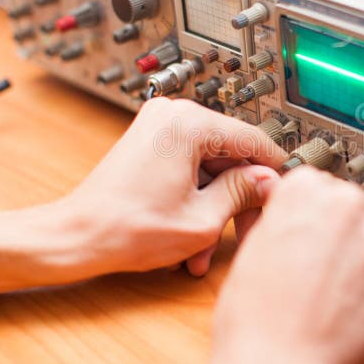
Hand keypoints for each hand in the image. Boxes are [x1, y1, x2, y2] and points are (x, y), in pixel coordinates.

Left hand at [0, 98, 287, 293]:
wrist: (76, 236)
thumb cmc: (125, 228)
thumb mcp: (202, 219)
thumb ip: (244, 193)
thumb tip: (271, 181)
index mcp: (189, 124)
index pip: (253, 140)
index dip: (275, 170)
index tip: (286, 189)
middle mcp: (174, 115)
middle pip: (231, 155)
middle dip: (239, 198)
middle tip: (247, 229)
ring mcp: (160, 126)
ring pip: (211, 166)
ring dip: (216, 206)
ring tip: (208, 248)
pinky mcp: (151, 141)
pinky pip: (190, 167)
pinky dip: (197, 198)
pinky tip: (194, 234)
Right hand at [207, 167, 363, 363]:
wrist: (280, 363)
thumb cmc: (255, 313)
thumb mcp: (251, 245)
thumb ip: (276, 215)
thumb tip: (283, 207)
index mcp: (305, 190)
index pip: (313, 179)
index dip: (303, 206)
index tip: (301, 222)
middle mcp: (344, 205)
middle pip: (344, 201)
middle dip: (331, 224)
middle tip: (309, 255)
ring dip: (351, 249)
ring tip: (322, 281)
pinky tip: (339, 296)